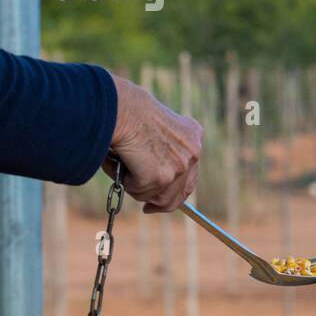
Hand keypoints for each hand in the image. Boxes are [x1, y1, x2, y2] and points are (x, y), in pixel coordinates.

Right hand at [106, 74, 203, 212]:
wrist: (121, 107)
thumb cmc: (128, 113)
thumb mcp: (155, 129)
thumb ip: (161, 151)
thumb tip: (152, 181)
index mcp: (193, 135)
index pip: (190, 172)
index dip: (176, 189)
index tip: (163, 198)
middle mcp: (193, 151)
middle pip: (181, 192)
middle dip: (162, 201)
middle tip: (148, 208)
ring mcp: (180, 166)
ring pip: (158, 195)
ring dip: (138, 188)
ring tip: (123, 166)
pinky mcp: (162, 177)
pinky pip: (140, 192)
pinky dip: (125, 182)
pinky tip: (121, 163)